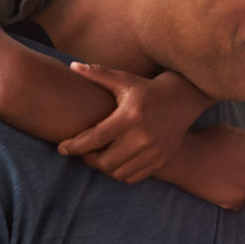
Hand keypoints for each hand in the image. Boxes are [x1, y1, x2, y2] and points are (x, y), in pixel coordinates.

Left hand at [58, 63, 201, 182]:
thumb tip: (72, 66)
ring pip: (118, 173)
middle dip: (88, 159)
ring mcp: (154, 151)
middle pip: (105, 161)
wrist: (182, 99)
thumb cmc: (146, 89)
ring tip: (99, 156)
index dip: (75, 146)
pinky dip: (120, 173)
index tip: (62, 148)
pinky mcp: (161, 160)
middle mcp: (143, 136)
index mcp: (130, 116)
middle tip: (82, 152)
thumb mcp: (123, 80)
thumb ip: (97, 74)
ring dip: (104, 168)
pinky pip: (133, 177)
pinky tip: (116, 161)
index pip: (96, 137)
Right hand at [165, 123, 244, 209]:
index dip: (239, 165)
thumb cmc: (201, 141)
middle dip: (239, 177)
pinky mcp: (239, 197)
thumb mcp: (227, 131)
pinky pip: (240, 204)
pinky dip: (230, 202)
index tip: (227, 167)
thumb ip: (240, 140)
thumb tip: (243, 149)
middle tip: (220, 176)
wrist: (185, 157)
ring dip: (234, 189)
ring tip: (216, 184)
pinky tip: (217, 194)